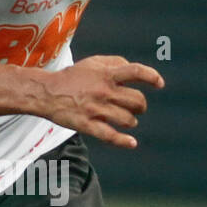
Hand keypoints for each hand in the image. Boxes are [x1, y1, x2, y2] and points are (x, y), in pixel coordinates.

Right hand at [41, 55, 163, 148]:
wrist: (47, 92)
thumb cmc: (73, 77)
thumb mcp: (94, 63)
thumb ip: (116, 63)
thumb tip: (135, 72)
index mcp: (106, 74)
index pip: (136, 72)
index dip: (152, 77)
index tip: (159, 84)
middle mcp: (104, 91)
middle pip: (136, 101)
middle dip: (140, 106)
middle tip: (136, 107)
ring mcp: (96, 109)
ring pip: (128, 119)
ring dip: (131, 120)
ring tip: (127, 119)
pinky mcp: (88, 125)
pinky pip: (110, 136)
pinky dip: (123, 141)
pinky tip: (132, 143)